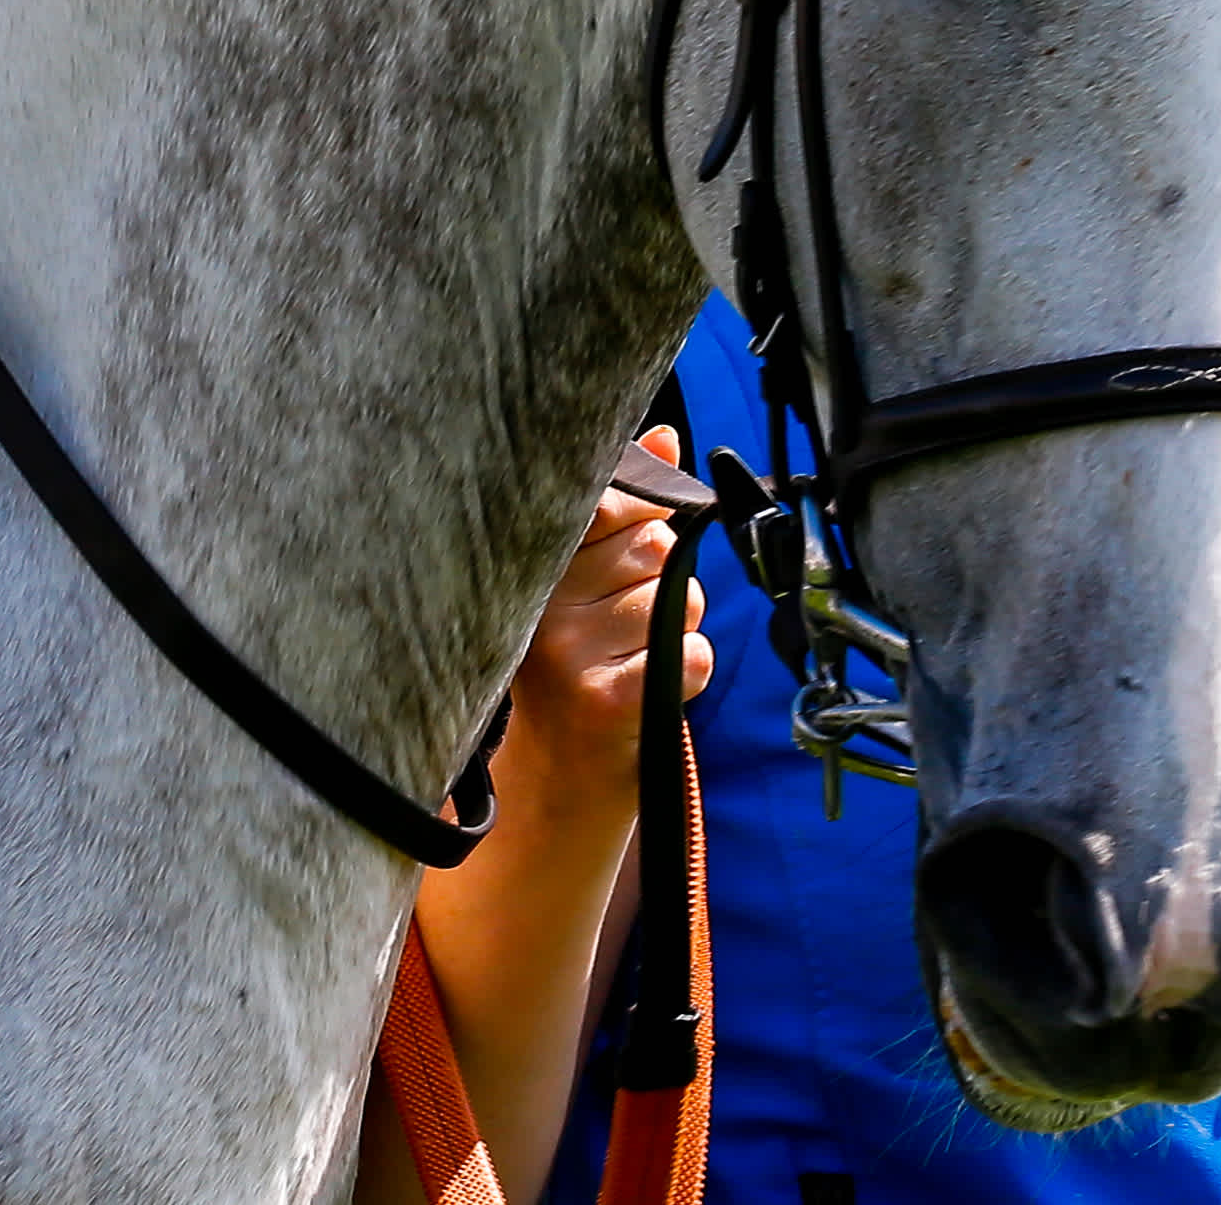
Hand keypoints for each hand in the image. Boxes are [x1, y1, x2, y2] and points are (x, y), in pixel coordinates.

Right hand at [495, 430, 718, 813]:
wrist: (558, 787)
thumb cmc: (577, 668)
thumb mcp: (578, 585)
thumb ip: (618, 508)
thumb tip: (663, 434)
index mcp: (527, 567)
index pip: (608, 502)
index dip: (638, 523)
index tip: (618, 560)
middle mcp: (539, 604)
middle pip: (655, 548)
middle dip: (660, 580)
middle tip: (621, 624)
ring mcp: (570, 655)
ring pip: (680, 600)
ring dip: (676, 629)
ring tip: (631, 657)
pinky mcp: (608, 701)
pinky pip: (693, 654)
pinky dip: (690, 670)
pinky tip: (649, 689)